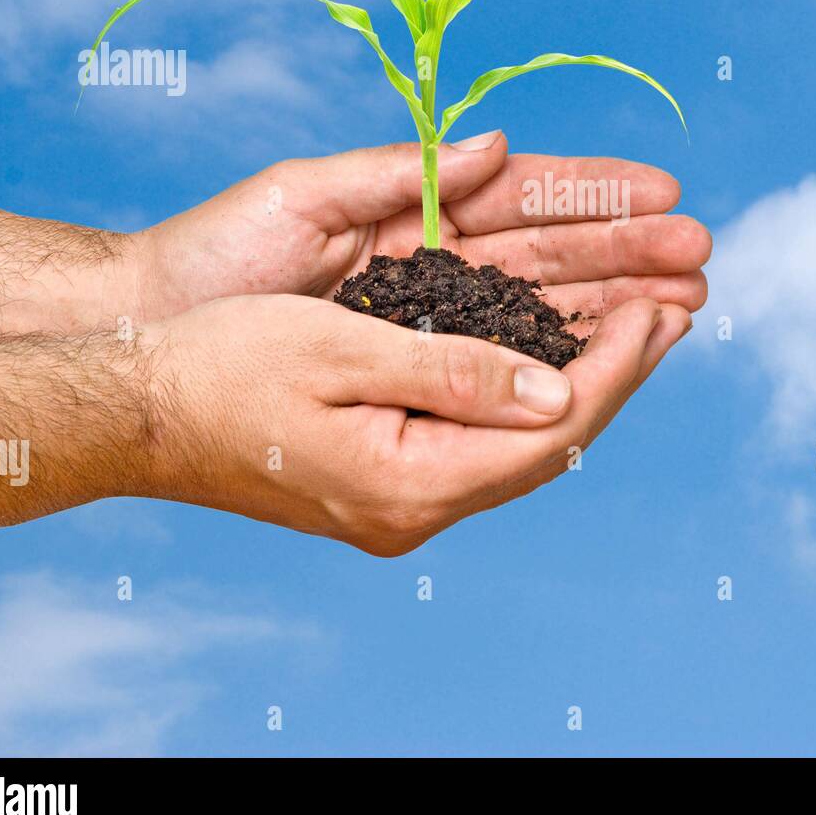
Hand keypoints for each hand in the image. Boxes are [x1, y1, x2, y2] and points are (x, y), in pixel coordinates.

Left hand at [129, 131, 710, 326]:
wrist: (151, 342)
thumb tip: (500, 148)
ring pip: (541, 313)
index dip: (595, 194)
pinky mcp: (416, 379)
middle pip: (550, 257)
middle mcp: (436, 274)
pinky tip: (620, 351)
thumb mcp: (303, 196)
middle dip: (628, 254)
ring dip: (615, 306)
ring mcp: (431, 328)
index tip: (665, 192)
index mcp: (417, 217)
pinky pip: (501, 369)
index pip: (525, 200)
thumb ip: (400, 173)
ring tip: (688, 302)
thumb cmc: (214, 257)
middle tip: (704, 253)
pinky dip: (562, 358)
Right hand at [142, 292, 690, 554]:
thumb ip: (455, 374)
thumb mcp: (340, 350)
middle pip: (551, 442)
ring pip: (524, 441)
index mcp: (409, 483)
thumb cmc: (225, 367)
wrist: (140, 413)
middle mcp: (416, 508)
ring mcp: (403, 501)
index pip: (551, 427)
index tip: (661, 306)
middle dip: (618, 370)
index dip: (615, 365)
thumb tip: (559, 388)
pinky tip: (558, 351)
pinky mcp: (390, 479)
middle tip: (675, 307)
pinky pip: (487, 437)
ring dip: (584, 377)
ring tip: (640, 321)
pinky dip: (532, 389)